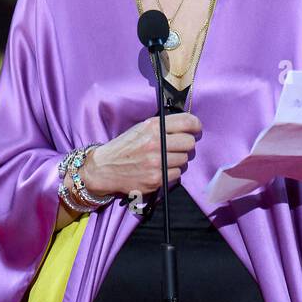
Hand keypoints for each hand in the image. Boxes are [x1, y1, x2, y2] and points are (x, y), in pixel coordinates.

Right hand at [82, 113, 201, 197]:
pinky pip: (176, 175)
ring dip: (178, 160)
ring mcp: (157, 162)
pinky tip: (161, 169)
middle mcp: (156, 143)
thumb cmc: (125, 146)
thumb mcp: (141, 128)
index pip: (186, 122)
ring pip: (184, 160)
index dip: (196, 125)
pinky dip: (172, 173)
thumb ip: (163, 126)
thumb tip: (187, 126)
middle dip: (187, 144)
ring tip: (165, 159)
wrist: (105, 167)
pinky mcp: (156, 179)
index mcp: (153, 126)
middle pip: (189, 143)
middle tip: (179, 146)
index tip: (196, 129)